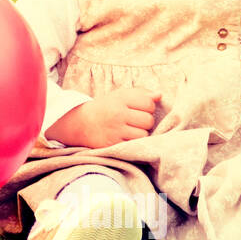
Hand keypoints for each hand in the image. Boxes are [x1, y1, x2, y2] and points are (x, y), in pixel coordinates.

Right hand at [45, 87, 160, 148]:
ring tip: (131, 130)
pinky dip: (133, 142)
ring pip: (143, 134)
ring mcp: (115, 130)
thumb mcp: (119, 95)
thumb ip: (140, 94)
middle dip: (145, 121)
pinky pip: (134, 145)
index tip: (140, 109)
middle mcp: (118, 113)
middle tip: (135, 121)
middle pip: (148, 120)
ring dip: (140, 133)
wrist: (81, 123)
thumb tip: (159, 95)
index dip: (147, 107)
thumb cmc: (106, 107)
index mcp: (120, 99)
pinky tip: (126, 137)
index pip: (148, 103)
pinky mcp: (113, 144)